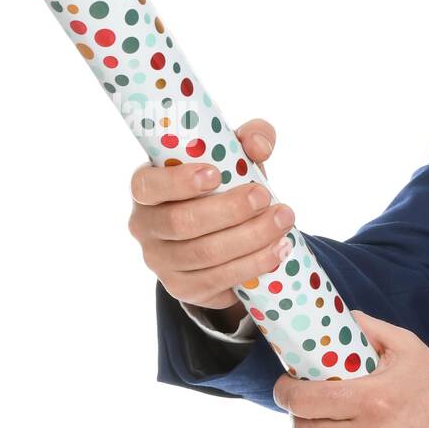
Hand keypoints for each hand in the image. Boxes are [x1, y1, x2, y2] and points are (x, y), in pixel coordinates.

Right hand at [129, 117, 293, 314]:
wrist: (222, 238)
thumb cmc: (222, 187)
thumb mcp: (232, 159)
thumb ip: (248, 139)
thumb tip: (259, 144)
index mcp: (146, 187)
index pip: (148, 185)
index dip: (178, 182)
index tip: (215, 174)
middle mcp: (144, 225)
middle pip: (183, 223)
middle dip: (230, 210)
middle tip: (266, 196)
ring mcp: (161, 261)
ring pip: (205, 254)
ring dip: (250, 238)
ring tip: (283, 222)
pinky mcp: (184, 287)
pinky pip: (219, 279)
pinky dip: (253, 264)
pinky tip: (278, 251)